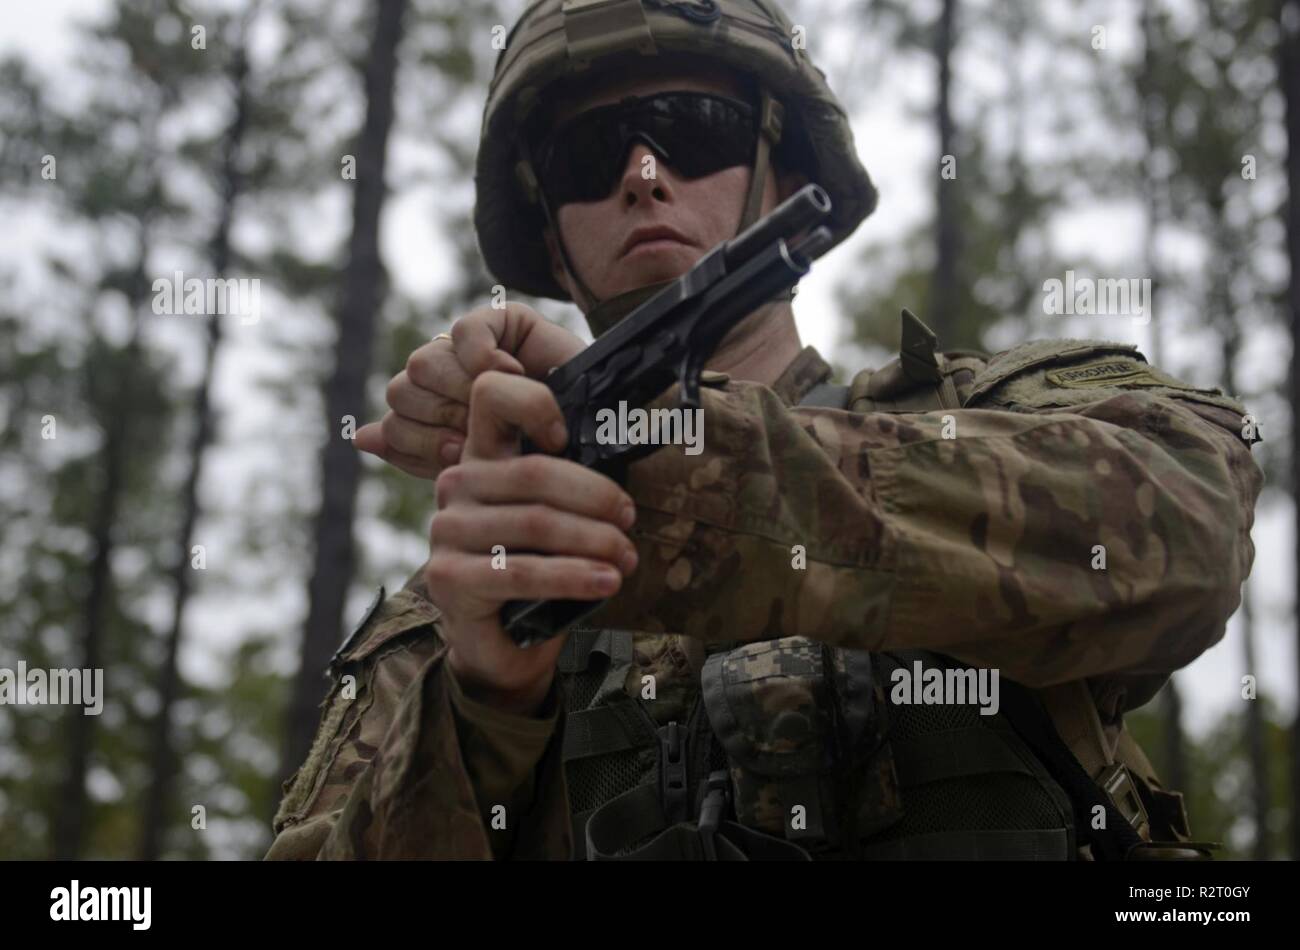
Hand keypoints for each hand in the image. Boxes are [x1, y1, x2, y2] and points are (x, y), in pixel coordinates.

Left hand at [355, 303, 585, 477]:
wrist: (603, 434)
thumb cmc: (546, 458)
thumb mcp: (480, 466)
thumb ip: (421, 454)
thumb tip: (360, 437)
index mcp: (436, 414)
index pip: (395, 424)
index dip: (421, 443)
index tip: (463, 455)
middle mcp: (446, 378)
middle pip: (401, 393)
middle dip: (440, 421)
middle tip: (481, 434)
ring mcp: (469, 348)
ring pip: (421, 364)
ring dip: (458, 391)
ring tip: (496, 407)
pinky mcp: (498, 320)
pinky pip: (463, 332)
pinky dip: (480, 356)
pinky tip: (510, 374)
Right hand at [425, 369, 637, 715]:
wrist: (503, 644)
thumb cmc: (539, 569)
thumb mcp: (557, 514)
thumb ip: (574, 480)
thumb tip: (632, 447)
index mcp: (483, 455)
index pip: (491, 394)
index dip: (534, 403)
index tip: (568, 436)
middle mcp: (456, 484)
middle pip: (534, 471)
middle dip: (595, 497)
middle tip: (630, 521)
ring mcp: (446, 531)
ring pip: (535, 524)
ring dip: (594, 541)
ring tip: (627, 558)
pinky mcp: (447, 577)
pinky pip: (521, 572)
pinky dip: (573, 577)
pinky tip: (606, 583)